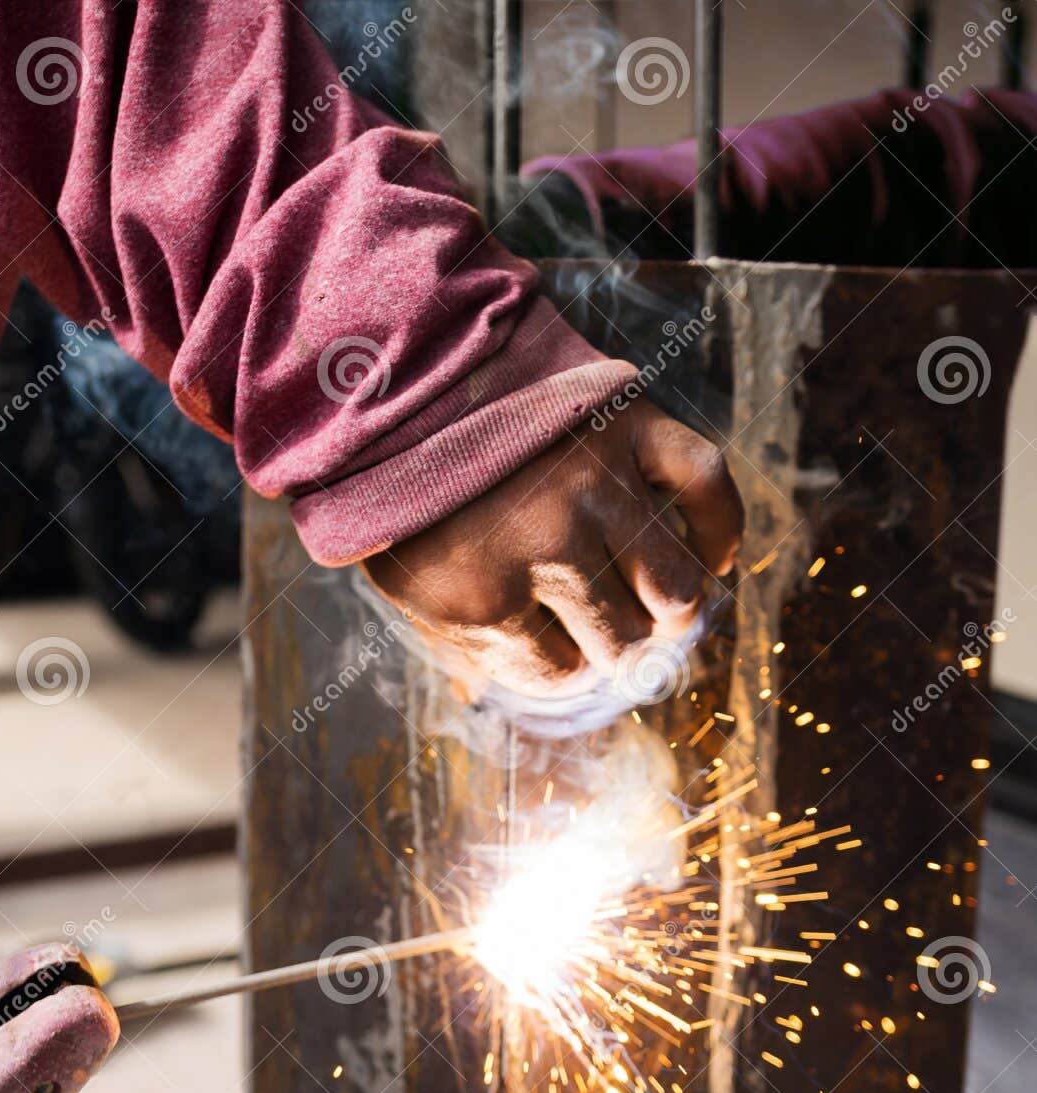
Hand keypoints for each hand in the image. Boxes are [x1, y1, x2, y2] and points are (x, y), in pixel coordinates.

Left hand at [360, 399, 742, 696]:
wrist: (405, 372)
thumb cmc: (410, 493)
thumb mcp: (410, 583)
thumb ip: (469, 641)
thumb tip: (526, 688)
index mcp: (482, 597)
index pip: (561, 674)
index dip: (564, 666)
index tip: (558, 648)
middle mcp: (546, 544)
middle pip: (623, 640)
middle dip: (617, 645)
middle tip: (610, 630)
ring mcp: (593, 480)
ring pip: (674, 587)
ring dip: (670, 608)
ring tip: (655, 605)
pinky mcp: (628, 422)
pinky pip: (706, 484)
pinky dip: (720, 529)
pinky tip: (714, 559)